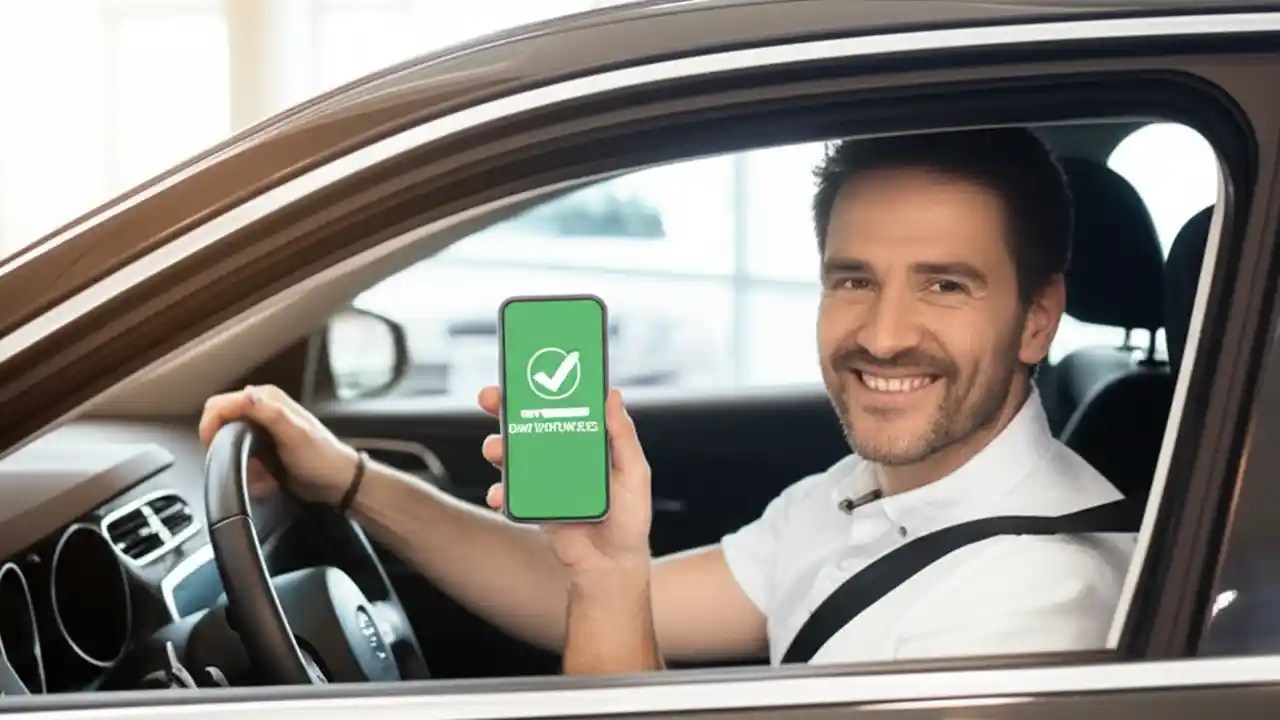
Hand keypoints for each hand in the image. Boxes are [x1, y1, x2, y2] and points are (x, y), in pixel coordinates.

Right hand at [198, 384, 358, 505]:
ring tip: (256, 474)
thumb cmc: (320, 457)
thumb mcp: (295, 435)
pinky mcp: (263, 446)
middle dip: (223, 446)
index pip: (220, 404)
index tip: (212, 448)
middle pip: (220, 422)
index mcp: (266, 398)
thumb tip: (246, 395)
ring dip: (236, 461)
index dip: (210, 425)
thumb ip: (271, 414)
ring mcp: (261, 428)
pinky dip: (247, 469)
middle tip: (234, 464)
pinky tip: (264, 479)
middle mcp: (261, 408)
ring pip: (228, 442)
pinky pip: (240, 457)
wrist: (337, 481)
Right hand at [478, 386, 652, 575]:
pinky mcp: (531, 503)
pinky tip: (501, 495)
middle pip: (528, 424)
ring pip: (511, 454)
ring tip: (496, 450)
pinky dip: (499, 491)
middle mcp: (563, 456)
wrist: (610, 566)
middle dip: (504, 408)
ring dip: (496, 447)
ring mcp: (544, 479)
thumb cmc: (630, 519)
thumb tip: (612, 395)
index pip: (561, 405)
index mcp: (587, 442)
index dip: (542, 387)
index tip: (525, 371)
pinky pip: (508, 491)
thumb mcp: (634, 473)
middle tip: (489, 398)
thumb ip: (623, 437)